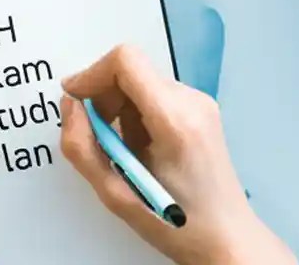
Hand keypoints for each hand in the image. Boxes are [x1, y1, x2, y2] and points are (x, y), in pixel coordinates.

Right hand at [61, 46, 295, 264]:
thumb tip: (71, 105)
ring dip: (119, 109)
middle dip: (103, 98)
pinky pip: (155, 95)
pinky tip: (143, 149)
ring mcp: (201, 103)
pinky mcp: (201, 110)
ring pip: (141, 83)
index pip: (126, 60)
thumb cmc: (175, 223)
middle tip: (99, 140)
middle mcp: (192, 101)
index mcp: (174, 119)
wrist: (227, 239)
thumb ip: (82, 147)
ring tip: (126, 153)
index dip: (91, 75)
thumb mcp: (115, 194)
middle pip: (131, 71)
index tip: (74, 102)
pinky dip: (136, 114)